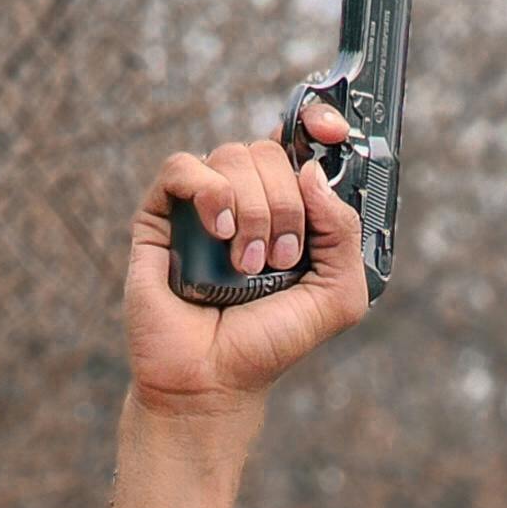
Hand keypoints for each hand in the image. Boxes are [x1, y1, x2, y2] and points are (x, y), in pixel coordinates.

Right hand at [126, 104, 366, 412]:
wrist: (211, 383)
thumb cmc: (268, 345)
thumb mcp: (337, 298)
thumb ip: (344, 234)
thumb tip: (311, 173)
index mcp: (290, 211)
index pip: (302, 144)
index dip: (318, 125)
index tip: (332, 133)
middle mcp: (247, 200)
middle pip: (270, 151)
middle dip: (286, 205)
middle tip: (280, 258)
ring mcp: (204, 204)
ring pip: (233, 156)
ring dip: (251, 210)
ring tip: (246, 265)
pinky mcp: (162, 213)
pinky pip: (182, 166)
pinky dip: (208, 192)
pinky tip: (218, 232)